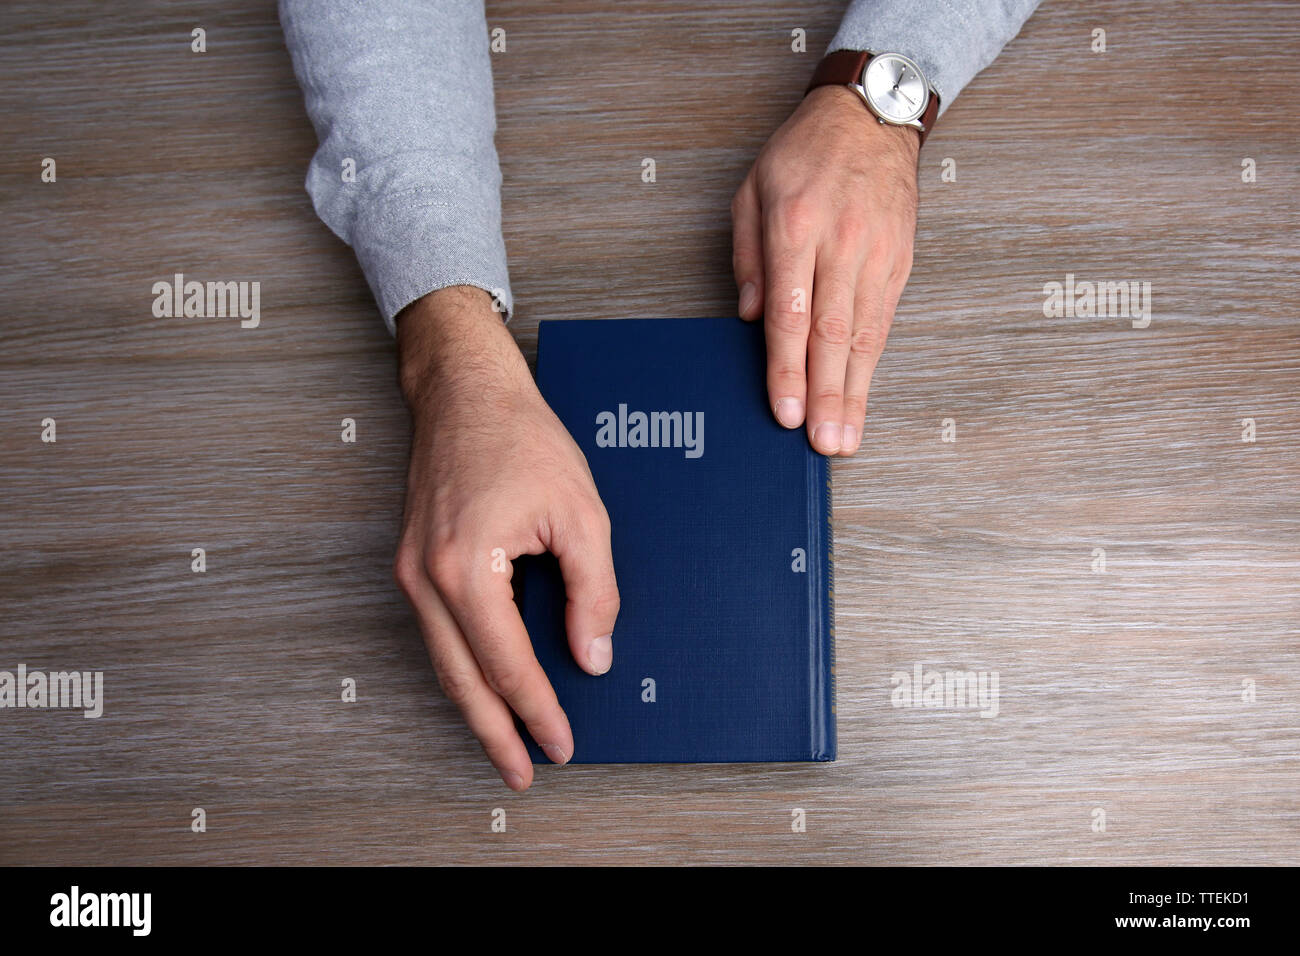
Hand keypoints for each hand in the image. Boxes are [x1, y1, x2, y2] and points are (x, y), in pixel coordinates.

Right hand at [392, 286, 619, 789]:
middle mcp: (426, 578)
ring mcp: (411, 572)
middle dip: (495, 733)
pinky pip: (439, 633)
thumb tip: (592, 654)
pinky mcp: (412, 563)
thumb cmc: (520, 438)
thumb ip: (592, 591)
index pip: (509, 664)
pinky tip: (488, 683)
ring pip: (445, 662)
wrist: (465, 392)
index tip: (561, 742)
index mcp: (468, 567)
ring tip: (506, 742)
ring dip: (475, 707)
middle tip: (523, 771)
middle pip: (463, 681)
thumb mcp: (581, 514)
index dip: (538, 710)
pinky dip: (464, 667)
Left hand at [731, 84, 919, 455]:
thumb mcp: (752, 192)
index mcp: (796, 226)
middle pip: (831, 335)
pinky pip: (883, 322)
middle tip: (822, 444)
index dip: (787, 370)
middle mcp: (841, 244)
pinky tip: (862, 396)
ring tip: (846, 437)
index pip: (790, 315)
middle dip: (826, 396)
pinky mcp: (899, 263)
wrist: (870, 117)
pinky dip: (871, 364)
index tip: (786, 413)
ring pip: (864, 337)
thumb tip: (749, 318)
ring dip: (854, 393)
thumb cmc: (803, 154)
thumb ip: (747, 257)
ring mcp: (876, 255)